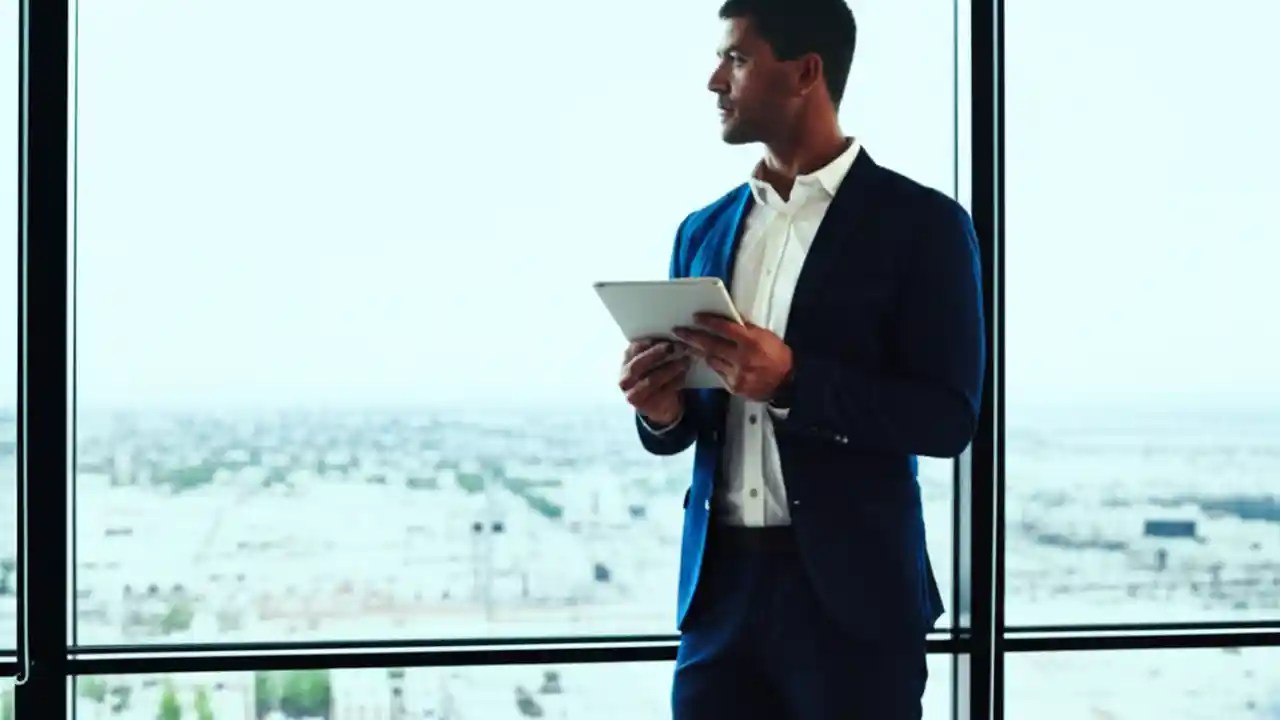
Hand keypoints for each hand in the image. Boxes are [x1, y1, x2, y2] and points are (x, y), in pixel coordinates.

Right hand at [619, 339, 691, 425]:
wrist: (659, 407)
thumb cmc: (655, 378)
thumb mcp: (650, 365)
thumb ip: (654, 352)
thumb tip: (673, 335)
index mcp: (624, 364)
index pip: (632, 350)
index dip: (647, 343)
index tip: (663, 337)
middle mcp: (624, 380)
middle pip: (637, 365)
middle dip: (655, 354)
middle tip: (672, 347)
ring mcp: (633, 395)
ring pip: (651, 379)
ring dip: (670, 368)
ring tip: (684, 360)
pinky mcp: (646, 406)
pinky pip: (662, 391)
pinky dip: (675, 381)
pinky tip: (684, 374)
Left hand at [674, 314, 792, 401]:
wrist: (786, 383)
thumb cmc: (777, 355)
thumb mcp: (765, 336)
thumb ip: (745, 329)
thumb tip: (727, 319)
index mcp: (751, 342)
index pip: (724, 328)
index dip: (708, 322)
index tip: (696, 317)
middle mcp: (742, 358)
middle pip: (711, 344)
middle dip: (692, 337)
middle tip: (678, 331)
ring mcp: (736, 374)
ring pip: (711, 359)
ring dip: (699, 351)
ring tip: (688, 344)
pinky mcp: (733, 386)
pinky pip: (717, 372)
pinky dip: (713, 363)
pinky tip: (708, 358)